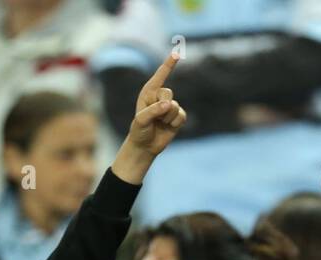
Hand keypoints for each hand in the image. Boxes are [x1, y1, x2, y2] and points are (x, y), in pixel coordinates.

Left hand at [112, 51, 186, 182]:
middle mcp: (160, 96)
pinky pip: (181, 116)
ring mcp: (170, 106)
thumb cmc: (139, 130)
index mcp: (149, 92)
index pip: (160, 75)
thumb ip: (153, 110)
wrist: (145, 146)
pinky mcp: (177, 116)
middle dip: (161, 107)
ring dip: (166, 118)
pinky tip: (167, 127)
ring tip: (158, 124)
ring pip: (175, 107)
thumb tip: (169, 105)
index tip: (176, 53)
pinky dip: (174, 123)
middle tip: (154, 118)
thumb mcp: (141, 120)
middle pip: (168, 93)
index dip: (169, 64)